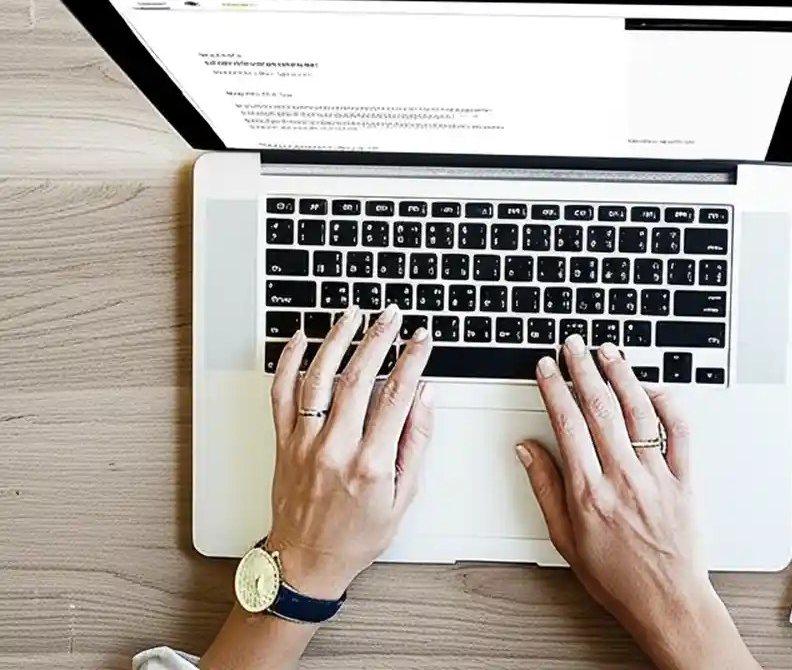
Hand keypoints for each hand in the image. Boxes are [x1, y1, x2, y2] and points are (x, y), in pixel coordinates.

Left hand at [266, 304, 433, 597]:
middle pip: (357, 378)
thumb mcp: (404, 496)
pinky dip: (289, 362)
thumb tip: (426, 397)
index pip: (395, 396)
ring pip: (317, 378)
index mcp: (370, 464)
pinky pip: (281, 394)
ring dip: (336, 340)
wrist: (307, 561)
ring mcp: (304, 443)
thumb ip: (417, 442)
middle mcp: (334, 449)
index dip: (411, 360)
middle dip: (378, 339)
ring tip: (352, 315)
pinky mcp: (283, 442)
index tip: (421, 339)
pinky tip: (301, 339)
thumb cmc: (357, 534)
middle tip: (391, 316)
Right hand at [517, 335, 758, 669]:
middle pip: (599, 408)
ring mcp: (656, 476)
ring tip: (609, 351)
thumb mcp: (565, 539)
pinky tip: (654, 388)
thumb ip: (546, 488)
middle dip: (583, 369)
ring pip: (637, 412)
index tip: (546, 367)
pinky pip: (680, 434)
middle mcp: (622, 477)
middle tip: (573, 344)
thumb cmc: (616, 577)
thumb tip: (527, 449)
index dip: (554, 388)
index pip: (566, 424)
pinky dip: (669, 406)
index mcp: (588, 492)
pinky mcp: (685, 480)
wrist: (666, 601)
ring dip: (622, 375)